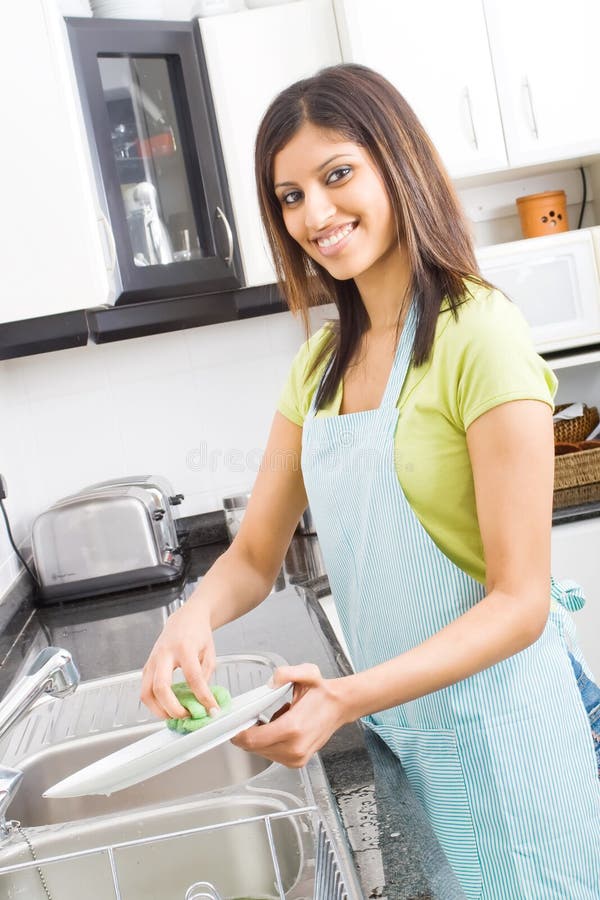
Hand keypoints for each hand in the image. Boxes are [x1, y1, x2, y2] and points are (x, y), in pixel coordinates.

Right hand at [140, 603, 217, 719]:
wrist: (185, 618)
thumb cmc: (198, 634)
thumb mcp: (209, 653)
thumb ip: (205, 676)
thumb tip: (202, 701)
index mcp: (184, 647)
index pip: (193, 677)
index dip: (203, 696)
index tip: (211, 709)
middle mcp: (164, 654)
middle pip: (161, 687)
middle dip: (172, 708)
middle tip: (186, 717)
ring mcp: (152, 660)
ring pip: (146, 692)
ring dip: (159, 710)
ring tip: (175, 716)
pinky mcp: (147, 666)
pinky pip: (145, 690)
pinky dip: (154, 703)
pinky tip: (167, 707)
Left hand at [232, 664, 348, 766]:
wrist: (340, 706)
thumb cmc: (322, 692)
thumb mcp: (307, 673)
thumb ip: (286, 673)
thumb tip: (270, 682)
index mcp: (292, 728)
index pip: (253, 740)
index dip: (239, 733)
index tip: (235, 724)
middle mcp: (294, 748)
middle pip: (255, 748)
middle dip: (249, 734)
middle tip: (254, 717)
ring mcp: (297, 758)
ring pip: (262, 753)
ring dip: (261, 738)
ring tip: (275, 720)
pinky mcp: (298, 762)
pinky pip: (273, 755)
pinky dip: (271, 743)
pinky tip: (280, 729)